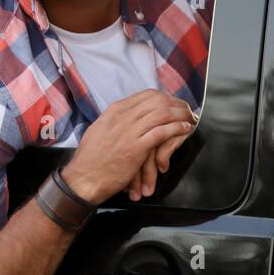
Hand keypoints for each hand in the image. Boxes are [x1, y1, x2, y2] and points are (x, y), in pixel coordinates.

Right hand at [60, 90, 196, 203]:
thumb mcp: (100, 130)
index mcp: (115, 111)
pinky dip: (177, 128)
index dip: (167, 98)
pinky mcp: (136, 147)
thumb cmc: (91, 159)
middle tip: (189, 110)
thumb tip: (131, 115)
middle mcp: (123, 117)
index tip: (176, 104)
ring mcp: (129, 131)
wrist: (83, 179)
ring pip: (163, 113)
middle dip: (178, 104)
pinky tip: (185, 129)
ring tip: (191, 119)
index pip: (147, 95)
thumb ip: (116, 120)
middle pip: (159, 101)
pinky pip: (162, 132)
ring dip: (181, 115)